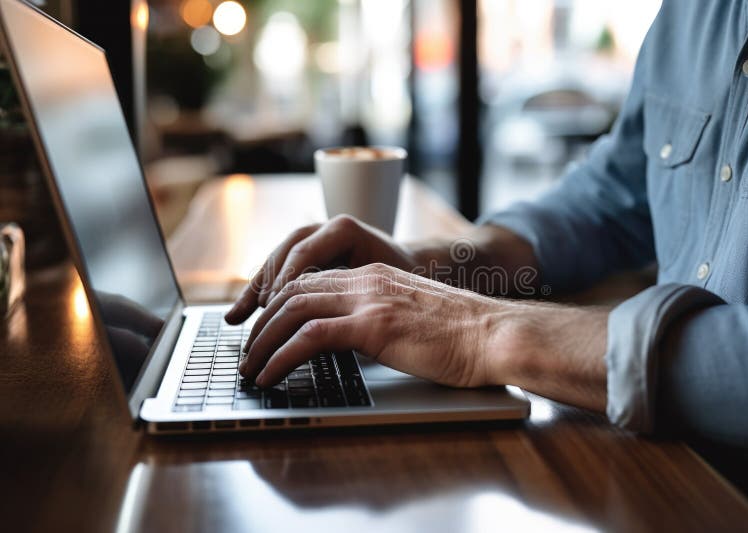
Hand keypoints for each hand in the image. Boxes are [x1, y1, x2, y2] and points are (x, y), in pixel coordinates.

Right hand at [225, 215, 420, 323]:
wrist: (414, 266)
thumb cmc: (406, 277)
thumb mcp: (386, 283)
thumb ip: (357, 290)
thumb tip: (329, 312)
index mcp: (344, 229)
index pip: (305, 250)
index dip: (286, 279)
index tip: (274, 306)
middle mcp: (324, 229)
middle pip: (283, 253)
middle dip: (266, 286)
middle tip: (258, 315)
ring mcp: (314, 241)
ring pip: (275, 262)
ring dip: (254, 290)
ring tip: (239, 317)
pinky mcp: (307, 257)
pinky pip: (277, 273)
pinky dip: (259, 293)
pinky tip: (240, 314)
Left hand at [237, 263, 512, 387]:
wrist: (494, 334)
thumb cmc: (462, 336)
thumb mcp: (411, 317)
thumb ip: (379, 318)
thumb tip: (351, 341)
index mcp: (375, 276)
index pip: (310, 282)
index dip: (278, 305)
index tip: (263, 331)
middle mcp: (366, 280)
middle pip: (293, 292)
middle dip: (262, 324)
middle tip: (247, 352)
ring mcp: (369, 300)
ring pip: (292, 310)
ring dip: (263, 342)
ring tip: (249, 369)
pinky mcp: (374, 325)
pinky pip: (310, 337)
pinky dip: (282, 356)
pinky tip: (271, 375)